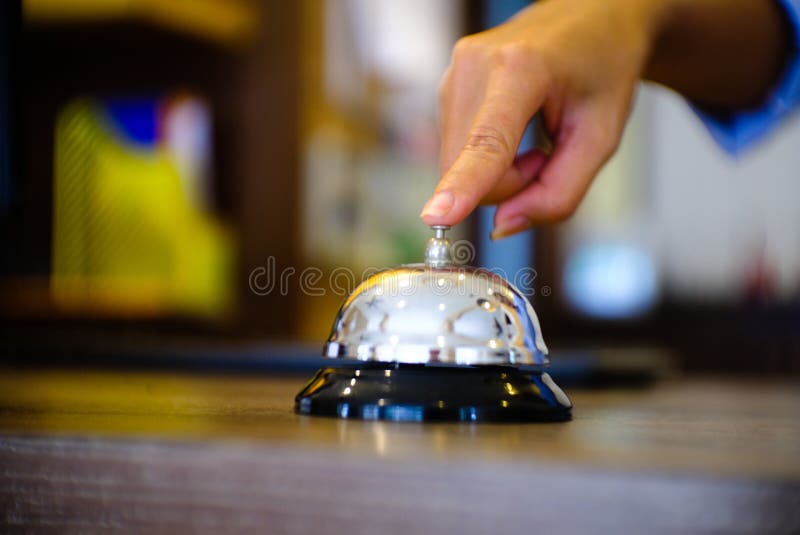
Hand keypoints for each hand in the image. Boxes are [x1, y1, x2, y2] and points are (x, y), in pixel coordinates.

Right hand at [421, 0, 663, 238]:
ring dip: (495, 171)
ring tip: (532, 137)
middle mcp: (475, 64)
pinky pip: (454, 148)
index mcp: (522, 69)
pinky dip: (484, 157)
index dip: (463, 185)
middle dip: (504, 185)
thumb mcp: (601, 138)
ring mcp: (454, 71)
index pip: (487, 143)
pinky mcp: (447, 82)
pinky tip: (512, 130)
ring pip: (456, 162)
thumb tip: (502, 226)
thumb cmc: (603, 70)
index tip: (435, 216)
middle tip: (543, 159)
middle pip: (465, 166)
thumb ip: (559, 192)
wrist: (593, 17)